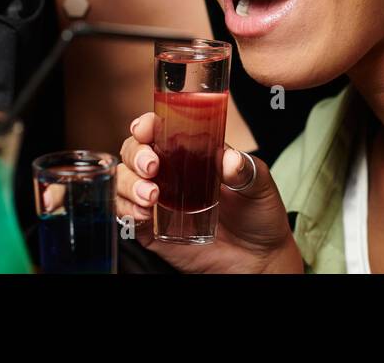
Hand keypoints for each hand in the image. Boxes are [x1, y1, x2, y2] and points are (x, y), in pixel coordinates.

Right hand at [115, 112, 302, 272]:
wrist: (259, 258)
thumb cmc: (258, 214)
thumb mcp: (259, 184)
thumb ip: (245, 169)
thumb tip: (228, 160)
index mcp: (192, 152)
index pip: (160, 130)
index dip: (147, 125)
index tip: (146, 129)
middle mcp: (169, 173)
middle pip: (134, 152)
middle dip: (135, 154)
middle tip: (152, 166)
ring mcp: (158, 201)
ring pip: (124, 181)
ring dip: (129, 184)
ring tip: (150, 196)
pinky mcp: (152, 230)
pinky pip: (126, 215)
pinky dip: (126, 210)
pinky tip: (143, 212)